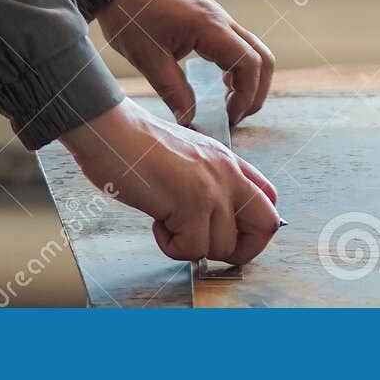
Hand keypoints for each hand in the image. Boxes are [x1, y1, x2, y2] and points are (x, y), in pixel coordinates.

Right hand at [61, 98, 281, 262]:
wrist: (110, 130)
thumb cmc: (135, 145)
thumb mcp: (186, 157)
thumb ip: (207, 183)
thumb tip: (216, 223)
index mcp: (227, 161)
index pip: (269, 198)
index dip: (254, 226)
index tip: (229, 235)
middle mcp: (227, 173)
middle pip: (266, 225)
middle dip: (242, 249)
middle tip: (207, 245)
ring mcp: (211, 188)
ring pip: (223, 246)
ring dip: (192, 247)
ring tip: (167, 222)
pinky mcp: (190, 204)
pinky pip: (193, 249)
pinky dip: (171, 246)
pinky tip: (156, 222)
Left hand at [94, 0, 274, 126]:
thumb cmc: (131, 15)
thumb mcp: (147, 58)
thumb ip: (173, 91)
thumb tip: (189, 120)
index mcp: (210, 27)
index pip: (249, 64)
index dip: (246, 96)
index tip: (228, 118)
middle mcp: (221, 20)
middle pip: (262, 58)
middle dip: (256, 91)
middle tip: (235, 116)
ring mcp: (218, 19)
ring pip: (253, 51)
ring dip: (249, 80)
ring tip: (228, 104)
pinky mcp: (209, 21)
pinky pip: (237, 46)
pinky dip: (238, 69)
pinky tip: (221, 84)